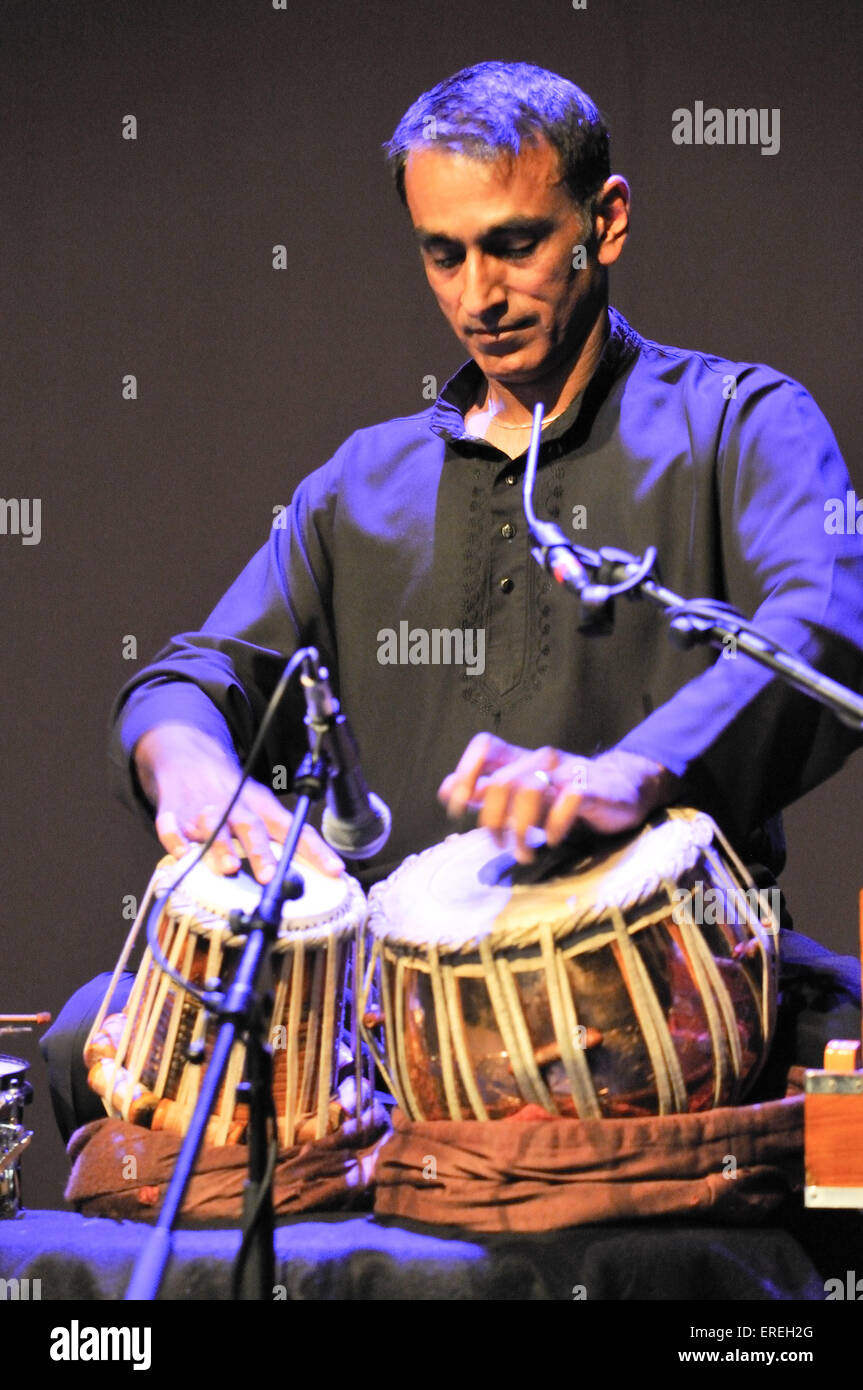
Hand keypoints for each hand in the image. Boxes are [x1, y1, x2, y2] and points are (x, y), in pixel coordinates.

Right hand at [133, 722, 343, 882]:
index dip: (316, 850)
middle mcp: (236, 806)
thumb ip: (279, 841)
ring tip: (229, 867)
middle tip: (269, 876)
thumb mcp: (259, 808)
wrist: (187, 754)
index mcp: (262, 807)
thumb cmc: (231, 793)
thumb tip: (306, 879)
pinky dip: (175, 838)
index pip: (294, 828)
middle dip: (261, 852)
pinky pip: (171, 825)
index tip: (334, 870)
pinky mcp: (174, 811)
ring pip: (213, 825)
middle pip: (252, 826)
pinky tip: (181, 853)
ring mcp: (204, 808)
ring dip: (221, 846)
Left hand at [438, 732, 677, 862]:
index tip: (456, 811)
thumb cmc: (563, 794)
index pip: (485, 745)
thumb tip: (443, 789)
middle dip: (492, 820)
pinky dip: (555, 825)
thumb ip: (484, 792)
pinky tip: (553, 840)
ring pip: (530, 789)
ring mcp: (566, 771)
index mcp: (520, 758)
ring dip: (521, 830)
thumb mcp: (521, 794)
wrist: (623, 788)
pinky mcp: (591, 786)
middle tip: (499, 845)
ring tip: (524, 854)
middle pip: (500, 781)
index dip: (464, 774)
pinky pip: (568, 799)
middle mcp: (540, 759)